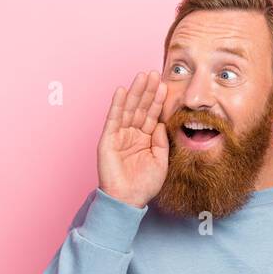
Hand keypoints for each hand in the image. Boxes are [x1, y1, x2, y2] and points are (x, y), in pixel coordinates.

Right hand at [97, 70, 168, 208]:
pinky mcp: (108, 140)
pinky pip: (113, 119)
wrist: (128, 200)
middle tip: (154, 73)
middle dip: (147, 91)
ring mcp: (119, 136)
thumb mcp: (161, 161)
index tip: (164, 85)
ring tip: (142, 76)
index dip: (158, 100)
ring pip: (128, 109)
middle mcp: (132, 135)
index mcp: (145, 140)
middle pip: (140, 108)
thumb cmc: (144, 185)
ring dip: (135, 92)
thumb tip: (161, 122)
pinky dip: (117, 104)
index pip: (152, 115)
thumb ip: (161, 141)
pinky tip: (122, 91)